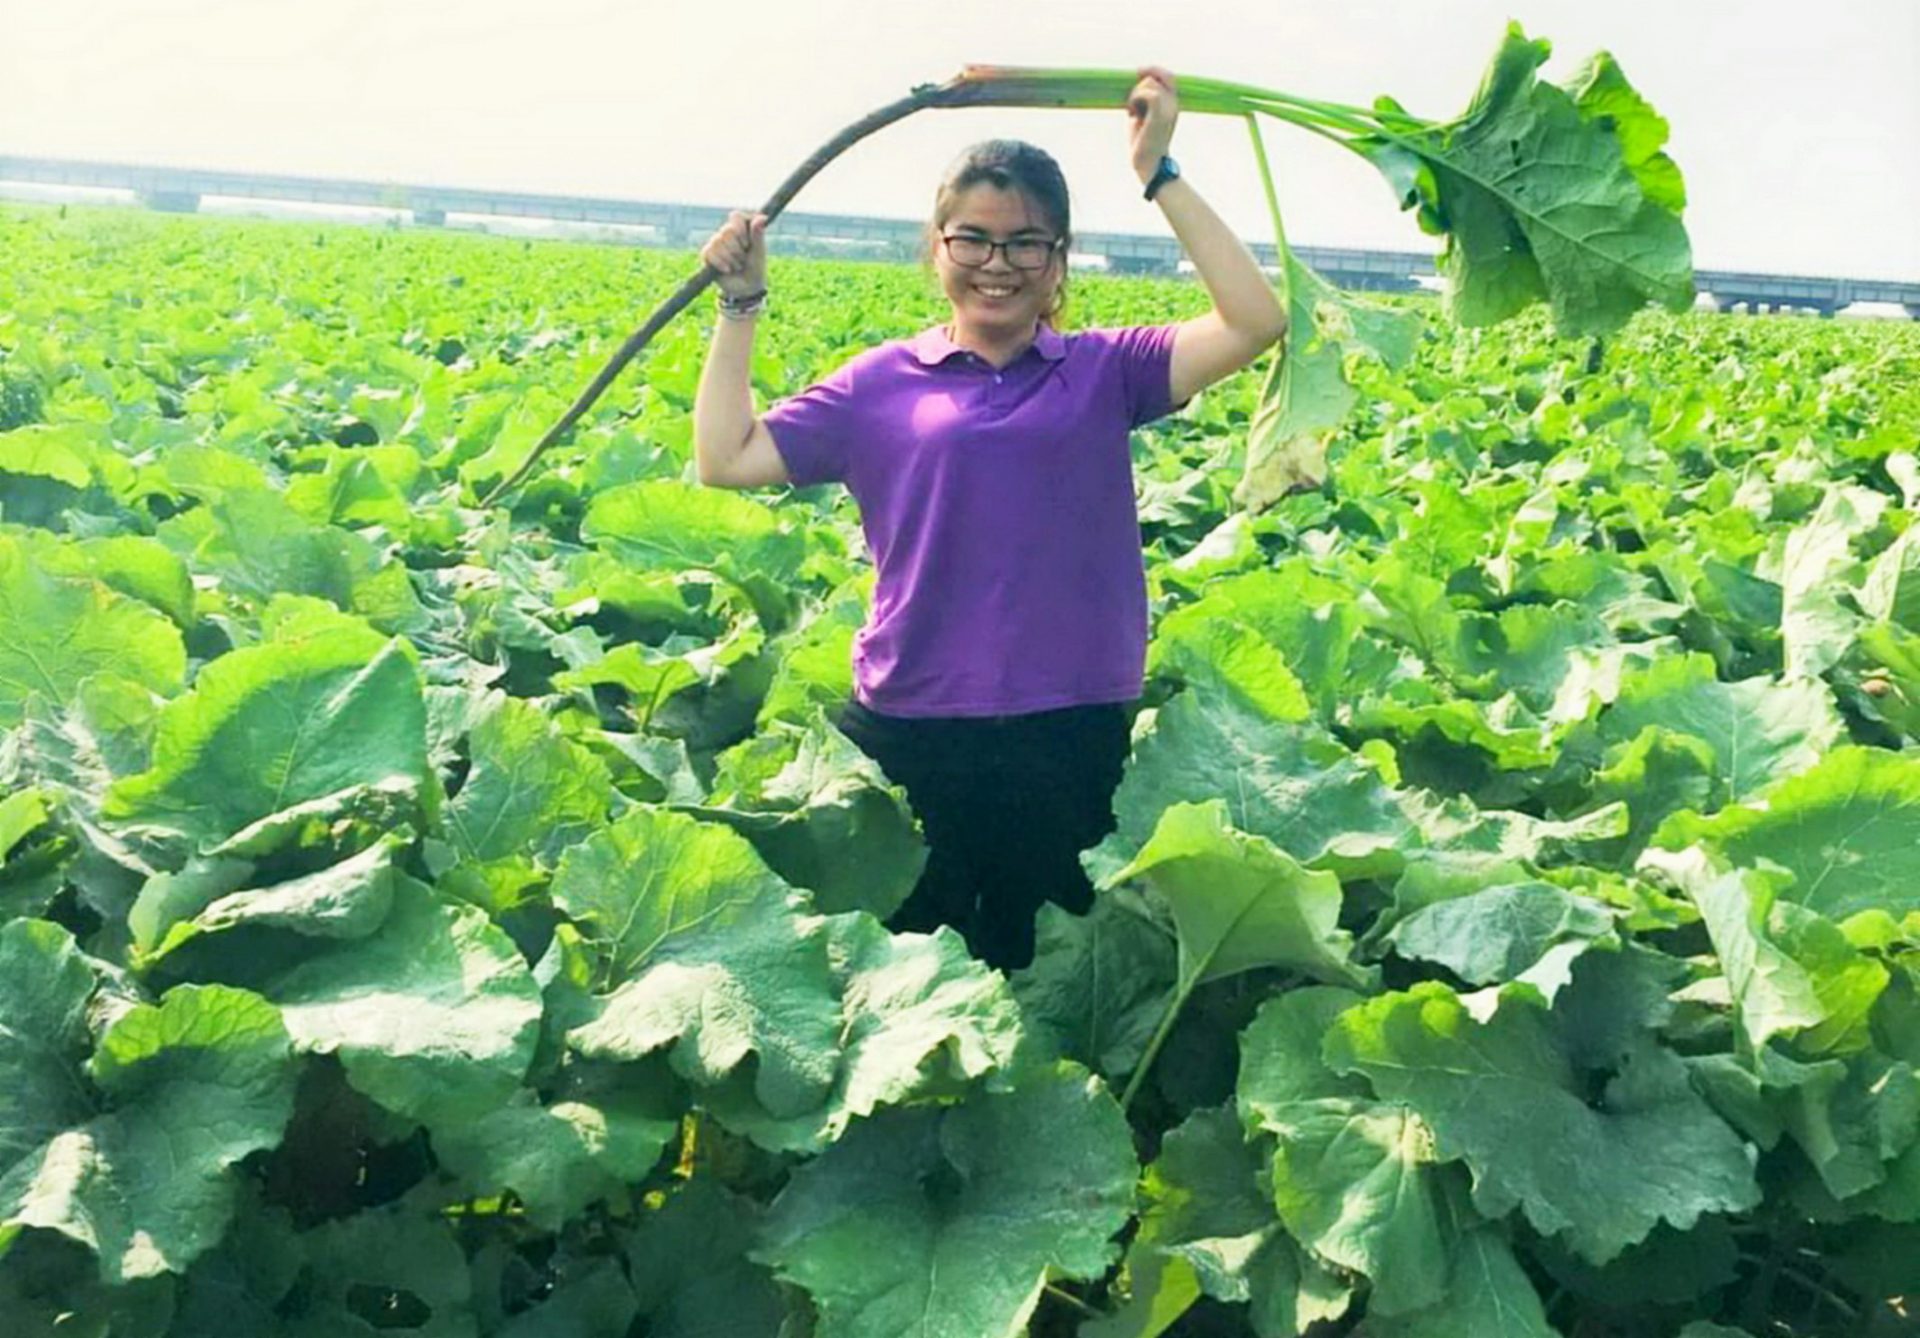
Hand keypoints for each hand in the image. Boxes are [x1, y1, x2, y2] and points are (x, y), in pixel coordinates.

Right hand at [701, 211, 767, 296]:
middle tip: (743, 259)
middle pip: (726, 230)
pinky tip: (727, 270)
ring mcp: (715, 242)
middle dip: (737, 249)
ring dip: (731, 259)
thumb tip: (762, 217)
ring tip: (737, 266)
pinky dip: (721, 264)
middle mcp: (727, 232)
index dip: (740, 229)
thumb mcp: (759, 252)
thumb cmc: (755, 268)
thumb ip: (758, 234)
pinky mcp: (707, 254)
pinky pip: (709, 253)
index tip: (747, 243)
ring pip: (717, 242)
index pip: (735, 216)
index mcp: (741, 228)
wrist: (745, 289)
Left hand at [1127, 67, 1178, 182]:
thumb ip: (1142, 100)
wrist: (1150, 165)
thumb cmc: (1143, 143)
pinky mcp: (1160, 114)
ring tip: (1133, 113)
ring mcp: (1168, 108)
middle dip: (1140, 84)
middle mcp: (1174, 104)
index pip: (1168, 76)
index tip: (1138, 72)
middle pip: (1155, 76)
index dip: (1153, 70)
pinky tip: (1132, 113)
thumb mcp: (1142, 116)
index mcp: (1172, 104)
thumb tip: (1135, 82)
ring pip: (1148, 83)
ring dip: (1135, 95)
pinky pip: (1146, 93)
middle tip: (1132, 103)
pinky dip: (1135, 99)